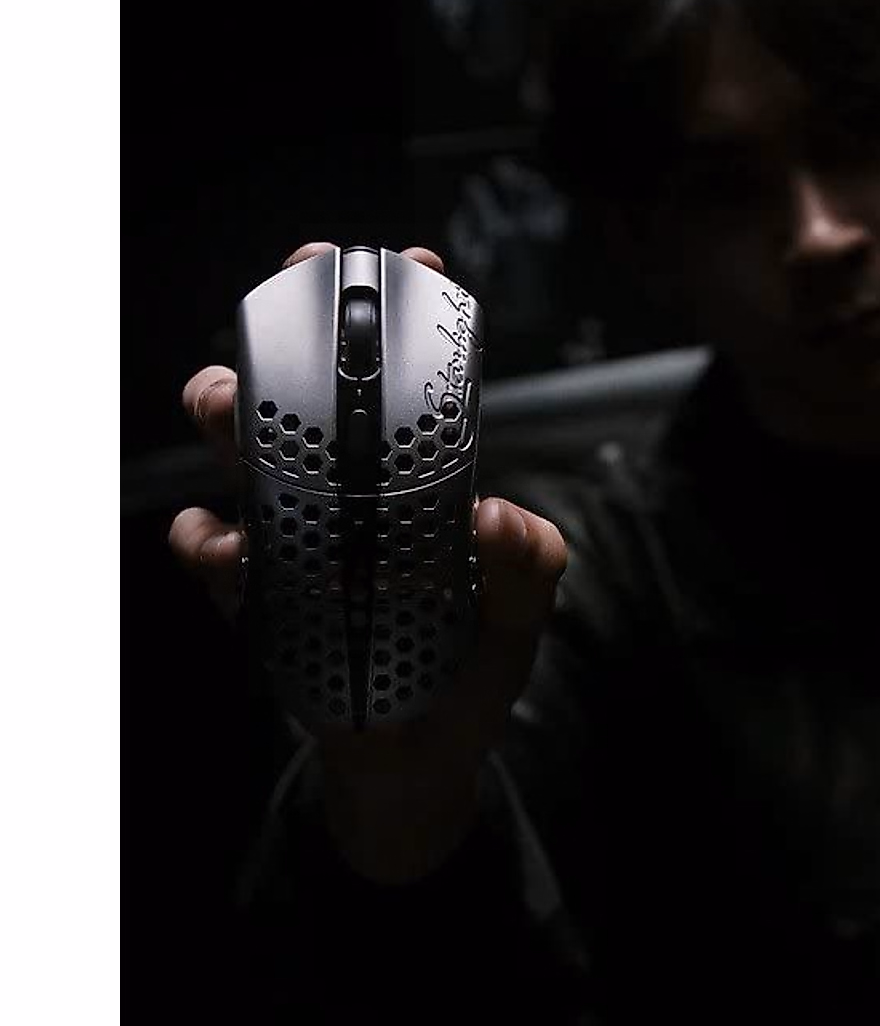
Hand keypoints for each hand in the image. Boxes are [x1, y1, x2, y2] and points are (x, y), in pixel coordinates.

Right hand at [168, 241, 567, 882]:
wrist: (419, 757)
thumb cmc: (470, 667)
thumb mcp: (517, 614)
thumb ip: (525, 566)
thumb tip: (494, 514)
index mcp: (417, 484)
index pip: (406, 392)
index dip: (406, 328)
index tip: (414, 269)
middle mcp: (353, 495)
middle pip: (310, 395)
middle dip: (294, 335)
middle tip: (298, 302)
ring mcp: (298, 537)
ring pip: (243, 450)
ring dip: (228, 414)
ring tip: (230, 407)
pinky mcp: (257, 594)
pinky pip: (214, 552)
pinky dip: (207, 538)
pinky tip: (221, 540)